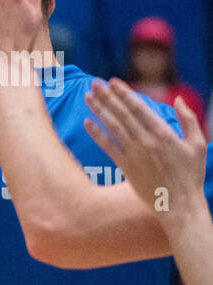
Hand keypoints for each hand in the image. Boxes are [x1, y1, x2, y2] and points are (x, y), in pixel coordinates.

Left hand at [85, 79, 209, 232]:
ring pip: (112, 127)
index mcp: (164, 133)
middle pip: (122, 114)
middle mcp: (146, 141)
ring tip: (87, 96)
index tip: (113, 81)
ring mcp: (133, 154)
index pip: (139, 108)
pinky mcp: (125, 166)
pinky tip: (87, 122)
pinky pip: (107, 147)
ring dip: (99, 110)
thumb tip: (179, 99)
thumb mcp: (198, 144)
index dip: (124, 93)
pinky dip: (96, 134)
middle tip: (94, 83)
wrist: (178, 204)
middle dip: (107, 97)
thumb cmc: (191, 174)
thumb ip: (189, 120)